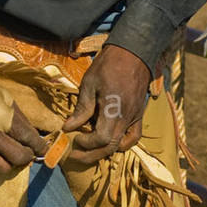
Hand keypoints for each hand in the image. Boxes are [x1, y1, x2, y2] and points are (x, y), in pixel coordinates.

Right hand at [0, 102, 47, 173]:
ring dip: (12, 163)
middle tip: (30, 153)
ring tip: (13, 154)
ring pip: (3, 168)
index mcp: (4, 117)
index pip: (29, 139)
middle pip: (19, 157)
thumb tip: (30, 133)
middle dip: (29, 157)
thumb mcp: (3, 95)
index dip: (40, 147)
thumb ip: (19, 116)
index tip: (45, 150)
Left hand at [62, 44, 151, 164]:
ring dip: (105, 151)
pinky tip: (111, 141)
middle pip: (111, 147)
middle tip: (75, 154)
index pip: (102, 139)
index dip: (86, 143)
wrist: (133, 52)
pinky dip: (123, 143)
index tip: (74, 137)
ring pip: (123, 144)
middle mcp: (127, 118)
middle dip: (91, 154)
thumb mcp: (89, 83)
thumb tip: (67, 127)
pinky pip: (134, 137)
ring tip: (91, 149)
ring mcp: (135, 117)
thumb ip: (81, 108)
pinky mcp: (139, 114)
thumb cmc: (109, 65)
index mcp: (114, 110)